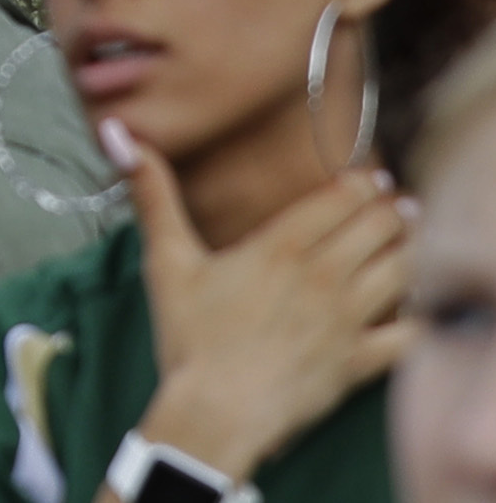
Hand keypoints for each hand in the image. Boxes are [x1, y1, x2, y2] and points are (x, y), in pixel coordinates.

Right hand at [123, 113, 408, 483]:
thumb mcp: (165, 259)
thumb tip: (119, 134)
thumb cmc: (190, 337)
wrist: (219, 410)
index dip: (360, 184)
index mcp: (280, 248)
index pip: (336, 203)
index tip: (372, 175)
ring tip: (417, 235)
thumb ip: (151, 194)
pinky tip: (422, 303)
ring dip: (412, 248)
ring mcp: (348, 320)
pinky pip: (409, 333)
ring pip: (400, 271)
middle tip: (400, 201)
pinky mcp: (360, 361)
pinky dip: (423, 314)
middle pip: (375, 230)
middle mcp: (323, 277)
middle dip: (392, 211)